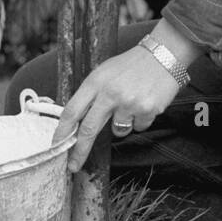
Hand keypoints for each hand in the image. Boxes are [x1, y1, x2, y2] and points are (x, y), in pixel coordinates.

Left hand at [56, 45, 181, 173]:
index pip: (72, 110)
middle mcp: (110, 93)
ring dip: (122, 124)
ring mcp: (129, 103)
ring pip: (118, 131)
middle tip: (73, 165)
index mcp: (96, 81)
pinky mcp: (147, 110)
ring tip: (131, 103)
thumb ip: (92, 94)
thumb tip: (78, 121)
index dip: (62, 131)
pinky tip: (145, 102)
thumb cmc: (132, 65)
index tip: (56, 145)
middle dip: (79, 151)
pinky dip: (140, 119)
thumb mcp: (105, 72)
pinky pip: (138, 127)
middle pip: (88, 130)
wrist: (164, 54)